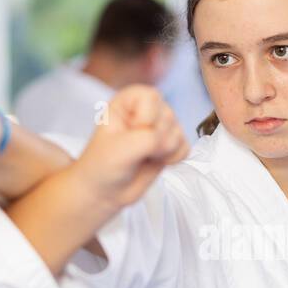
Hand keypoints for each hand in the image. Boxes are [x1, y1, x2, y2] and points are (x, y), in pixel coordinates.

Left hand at [71, 85, 189, 208]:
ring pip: (179, 132)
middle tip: (136, 150)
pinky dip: (174, 158)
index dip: (145, 117)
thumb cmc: (103, 165)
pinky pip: (185, 147)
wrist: (105, 191)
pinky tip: (156, 162)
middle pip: (168, 115)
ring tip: (144, 156)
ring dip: (164, 150)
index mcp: (128, 101)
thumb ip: (148, 139)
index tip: (130, 132)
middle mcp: (146, 110)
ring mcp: (160, 128)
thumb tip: (171, 142)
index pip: (152, 96)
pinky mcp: (170, 145)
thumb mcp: (120, 148)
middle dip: (155, 138)